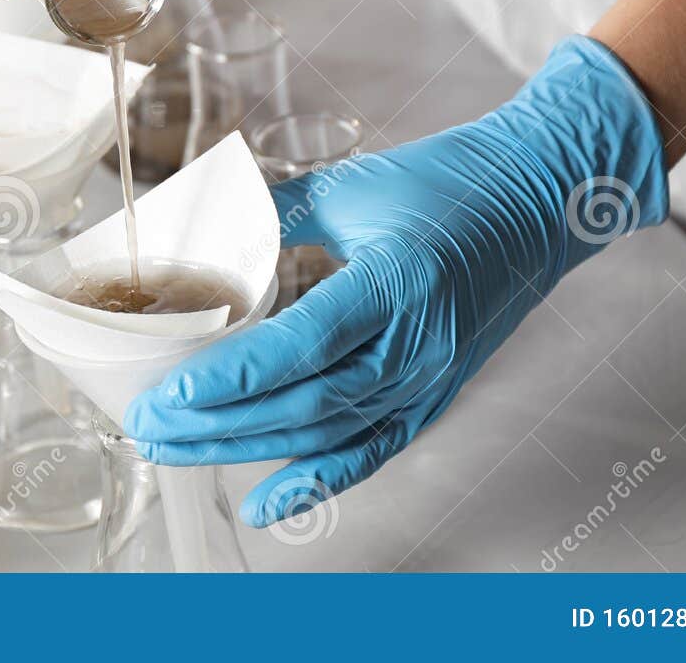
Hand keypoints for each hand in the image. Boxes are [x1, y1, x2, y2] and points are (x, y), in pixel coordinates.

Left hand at [124, 37, 669, 526]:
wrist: (537, 201)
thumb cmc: (447, 182)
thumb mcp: (353, 186)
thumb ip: (273, 213)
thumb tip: (203, 228)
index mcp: (394, 283)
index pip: (300, 345)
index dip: (232, 377)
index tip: (171, 391)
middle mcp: (415, 345)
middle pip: (303, 404)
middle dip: (216, 425)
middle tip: (148, 429)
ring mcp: (428, 379)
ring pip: (326, 434)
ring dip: (246, 450)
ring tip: (177, 451)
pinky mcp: (433, 395)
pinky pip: (370, 452)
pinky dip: (316, 483)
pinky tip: (264, 503)